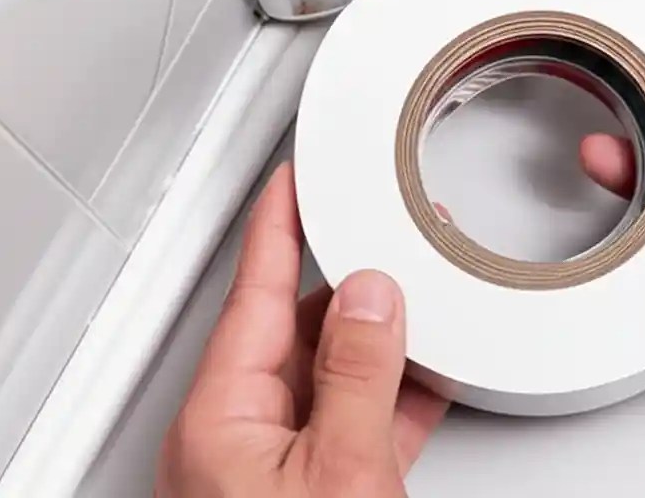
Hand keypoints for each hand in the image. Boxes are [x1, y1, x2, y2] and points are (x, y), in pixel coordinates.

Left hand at [157, 164, 447, 497]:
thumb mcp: (341, 470)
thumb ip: (357, 377)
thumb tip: (371, 297)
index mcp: (219, 419)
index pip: (252, 293)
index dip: (277, 226)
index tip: (295, 178)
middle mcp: (231, 439)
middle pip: (294, 332)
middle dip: (351, 289)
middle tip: (394, 249)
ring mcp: (265, 470)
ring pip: (326, 379)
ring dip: (377, 348)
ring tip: (425, 316)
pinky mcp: (302, 494)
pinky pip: (346, 426)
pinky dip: (387, 401)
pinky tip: (423, 385)